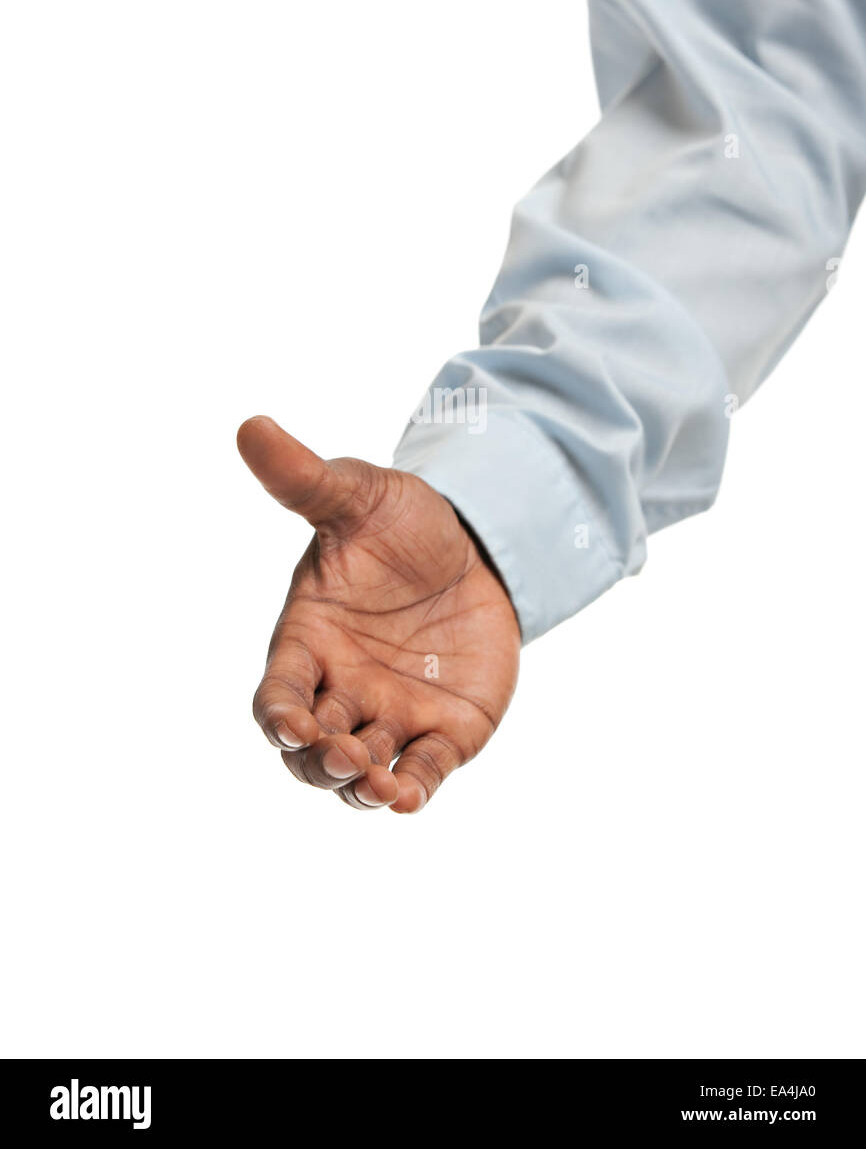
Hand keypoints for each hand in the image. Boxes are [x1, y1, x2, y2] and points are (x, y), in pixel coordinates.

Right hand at [237, 416, 520, 811]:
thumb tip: (251, 426)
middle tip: (343, 756)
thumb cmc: (400, 522)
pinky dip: (414, 791)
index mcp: (309, 641)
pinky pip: (423, 772)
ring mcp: (392, 715)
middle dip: (319, 763)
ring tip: (380, 785)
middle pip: (309, 751)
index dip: (279, 716)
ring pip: (360, 775)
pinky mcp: (445, 730)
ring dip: (361, 787)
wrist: (478, 544)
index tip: (293, 724)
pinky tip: (412, 797)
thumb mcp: (357, 496)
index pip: (278, 694)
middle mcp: (342, 688)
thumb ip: (306, 480)